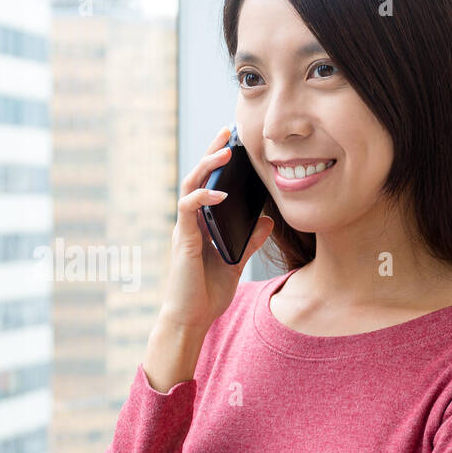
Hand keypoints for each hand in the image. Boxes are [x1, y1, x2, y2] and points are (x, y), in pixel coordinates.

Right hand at [160, 126, 274, 334]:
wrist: (192, 319)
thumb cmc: (208, 293)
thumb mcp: (235, 261)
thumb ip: (249, 240)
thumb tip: (267, 220)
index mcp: (200, 224)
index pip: (207, 185)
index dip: (217, 163)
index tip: (232, 143)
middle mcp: (189, 222)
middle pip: (196, 177)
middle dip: (211, 153)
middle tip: (227, 133)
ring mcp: (185, 230)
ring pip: (190, 187)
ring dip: (206, 168)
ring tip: (224, 153)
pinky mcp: (184, 241)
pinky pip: (188, 210)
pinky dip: (204, 198)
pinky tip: (220, 193)